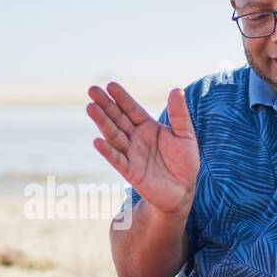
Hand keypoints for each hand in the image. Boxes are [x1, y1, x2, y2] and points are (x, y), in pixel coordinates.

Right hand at [87, 82, 198, 214]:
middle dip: (105, 105)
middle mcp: (136, 138)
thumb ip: (179, 114)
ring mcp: (131, 154)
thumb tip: (176, 90)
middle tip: (92, 90)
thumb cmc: (184, 161)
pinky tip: (98, 141)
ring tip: (91, 108)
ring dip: (102, 122)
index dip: (122, 98)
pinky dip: (107, 151)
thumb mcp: (185, 135)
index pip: (132, 109)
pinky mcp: (130, 172)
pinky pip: (117, 160)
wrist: (183, 190)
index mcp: (147, 127)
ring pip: (114, 135)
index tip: (110, 85)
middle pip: (118, 118)